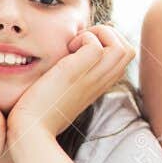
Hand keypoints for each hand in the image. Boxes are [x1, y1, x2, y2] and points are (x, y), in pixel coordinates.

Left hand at [8, 24, 135, 144]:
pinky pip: (96, 45)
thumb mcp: (66, 89)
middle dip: (109, 35)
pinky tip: (67, 49)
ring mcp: (93, 77)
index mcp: (101, 84)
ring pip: (122, 46)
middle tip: (81, 42)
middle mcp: (103, 81)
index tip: (84, 46)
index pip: (124, 57)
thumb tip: (70, 54)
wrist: (32, 127)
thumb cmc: (42, 110)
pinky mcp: (77, 72)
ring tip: (76, 44)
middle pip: (129, 50)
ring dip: (100, 35)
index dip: (109, 42)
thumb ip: (75, 75)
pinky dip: (84, 38)